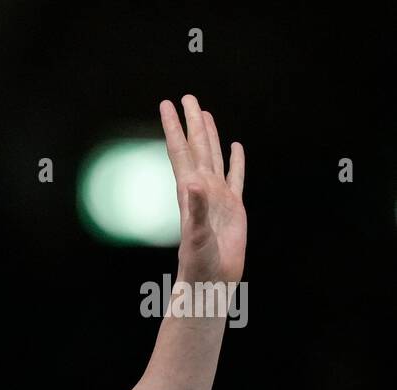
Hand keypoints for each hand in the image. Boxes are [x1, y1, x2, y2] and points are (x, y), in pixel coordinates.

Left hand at [159, 95, 245, 286]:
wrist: (211, 279)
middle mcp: (202, 188)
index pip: (180, 151)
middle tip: (186, 97)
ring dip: (209, 135)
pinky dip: (236, 160)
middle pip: (196, 147)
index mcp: (190, 191)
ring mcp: (218, 196)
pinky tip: (236, 147)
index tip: (166, 105)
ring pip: (213, 156)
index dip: (173, 127)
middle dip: (191, 122)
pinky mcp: (234, 206)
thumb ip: (195, 208)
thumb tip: (193, 183)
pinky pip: (236, 176)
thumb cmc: (199, 262)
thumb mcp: (196, 235)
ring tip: (205, 114)